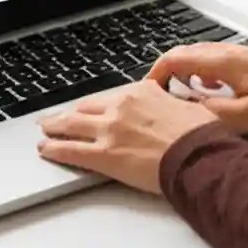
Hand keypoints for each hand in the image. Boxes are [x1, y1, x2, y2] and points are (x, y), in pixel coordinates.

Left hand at [37, 79, 217, 194]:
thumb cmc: (201, 136)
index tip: (95, 109)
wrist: (200, 155)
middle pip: (87, 107)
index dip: (100, 106)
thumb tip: (174, 111)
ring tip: (46, 130)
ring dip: (55, 127)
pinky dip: (54, 149)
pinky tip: (46, 150)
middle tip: (60, 117)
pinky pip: (70, 149)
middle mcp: (122, 106)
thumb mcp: (189, 108)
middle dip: (72, 113)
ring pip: (72, 124)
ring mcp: (110, 129)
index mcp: (143, 92)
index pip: (112, 97)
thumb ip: (170, 107)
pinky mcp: (104, 154)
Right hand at [147, 43, 247, 135]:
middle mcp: (231, 52)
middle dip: (168, 74)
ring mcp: (244, 54)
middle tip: (161, 98)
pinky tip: (215, 92)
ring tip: (186, 98)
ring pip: (202, 57)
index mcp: (225, 62)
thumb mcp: (245, 117)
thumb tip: (183, 112)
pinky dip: (206, 73)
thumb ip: (209, 113)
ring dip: (187, 73)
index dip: (156, 75)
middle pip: (186, 53)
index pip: (175, 58)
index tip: (148, 93)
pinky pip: (219, 61)